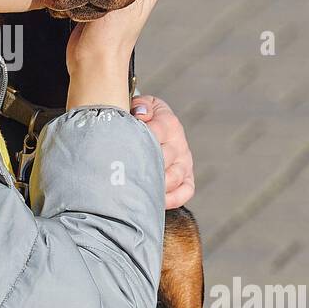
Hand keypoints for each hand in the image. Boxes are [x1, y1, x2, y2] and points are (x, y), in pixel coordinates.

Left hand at [131, 94, 193, 208]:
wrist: (153, 125)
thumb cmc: (141, 117)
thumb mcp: (139, 105)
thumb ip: (140, 105)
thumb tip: (141, 115)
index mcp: (169, 123)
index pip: (155, 133)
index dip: (137, 142)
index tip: (120, 150)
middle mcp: (180, 144)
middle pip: (164, 159)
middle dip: (143, 167)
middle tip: (122, 175)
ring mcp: (185, 163)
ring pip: (174, 178)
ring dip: (155, 185)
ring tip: (135, 190)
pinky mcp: (188, 179)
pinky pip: (185, 193)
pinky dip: (171, 199)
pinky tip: (154, 202)